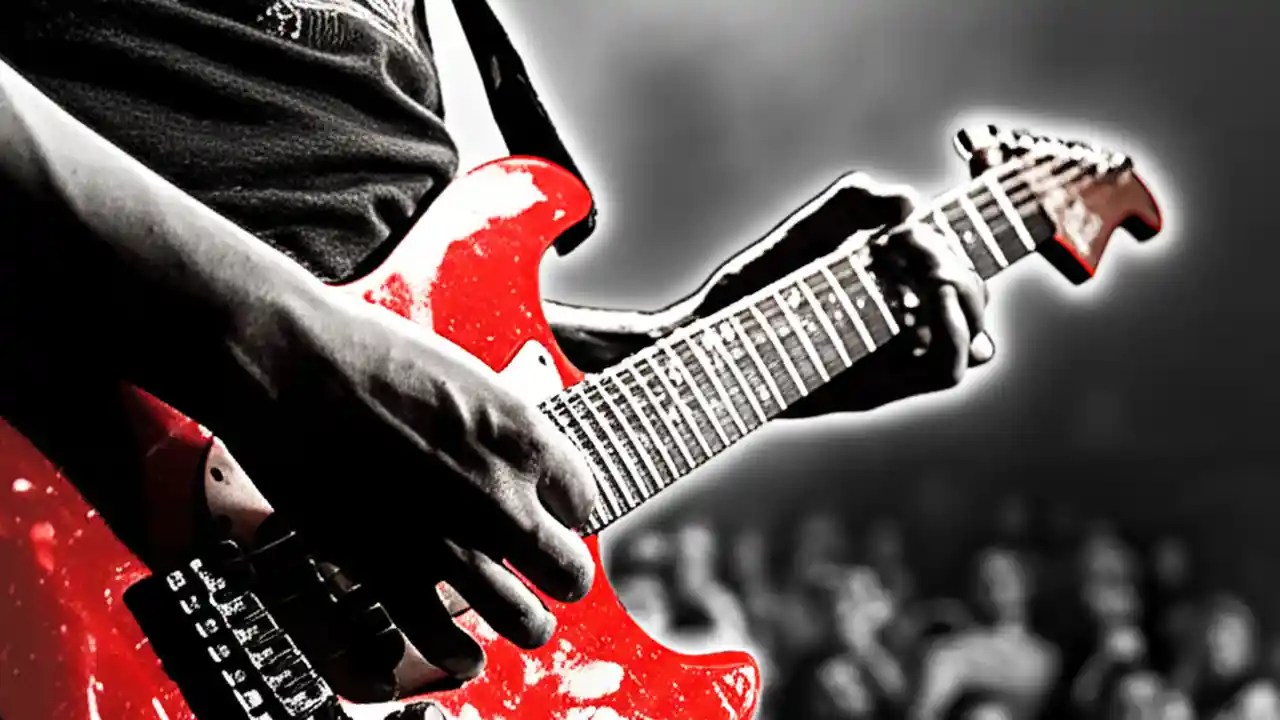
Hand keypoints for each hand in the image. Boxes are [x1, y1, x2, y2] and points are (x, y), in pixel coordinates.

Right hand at [212, 294, 597, 695]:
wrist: (289, 366)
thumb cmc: (369, 353)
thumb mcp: (468, 376)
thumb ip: (503, 430)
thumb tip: (520, 460)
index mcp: (525, 438)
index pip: (584, 501)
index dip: (566, 507)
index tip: (550, 509)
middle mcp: (499, 498)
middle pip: (570, 572)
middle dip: (564, 575)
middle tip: (550, 572)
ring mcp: (449, 543)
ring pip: (525, 620)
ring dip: (528, 622)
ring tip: (526, 619)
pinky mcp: (391, 573)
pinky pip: (445, 642)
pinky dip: (463, 656)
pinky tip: (468, 654)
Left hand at [783, 173, 993, 415]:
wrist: (716, 332)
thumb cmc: (761, 281)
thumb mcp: (809, 229)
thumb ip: (855, 203)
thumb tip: (909, 205)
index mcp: (901, 277)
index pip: (968, 257)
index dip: (996, 223)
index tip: (992, 178)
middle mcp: (909, 317)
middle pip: (976, 294)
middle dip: (960, 260)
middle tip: (907, 243)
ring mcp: (899, 355)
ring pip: (975, 333)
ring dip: (964, 294)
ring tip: (927, 273)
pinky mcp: (885, 385)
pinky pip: (948, 369)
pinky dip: (953, 335)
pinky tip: (923, 303)